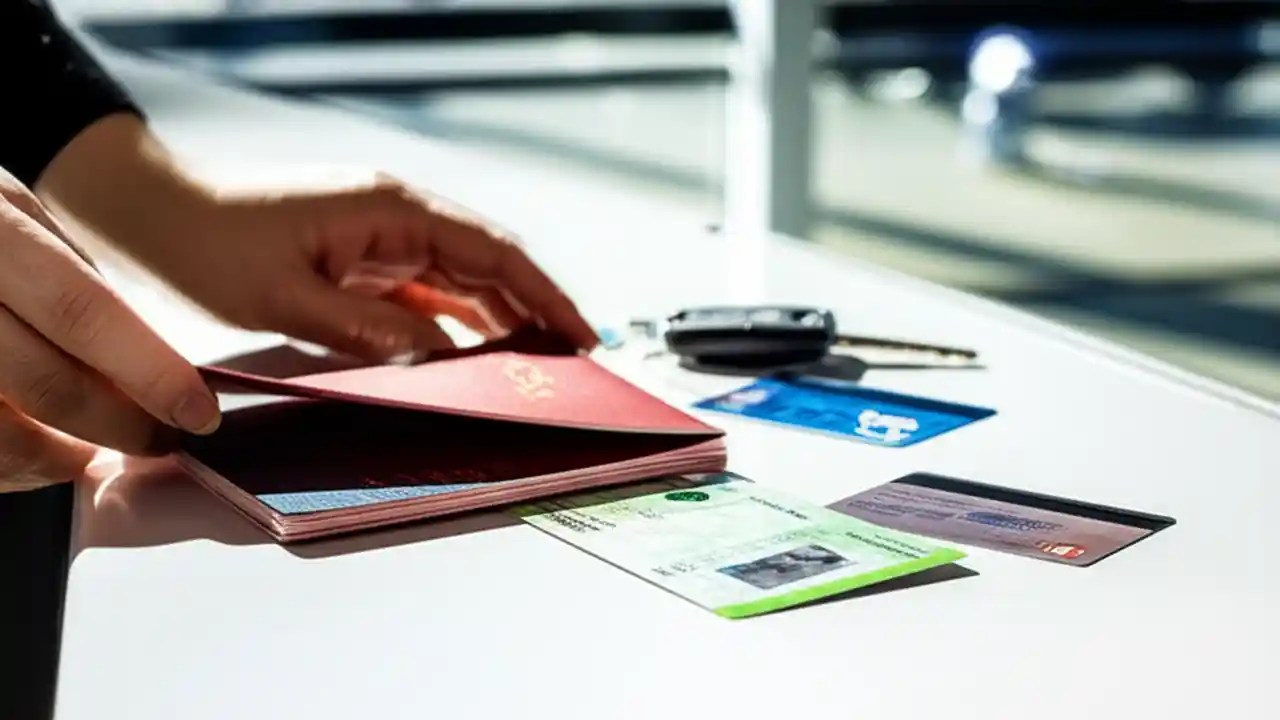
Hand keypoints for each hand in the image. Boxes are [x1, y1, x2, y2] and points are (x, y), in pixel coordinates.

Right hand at [0, 168, 218, 490]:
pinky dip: (6, 467)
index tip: (200, 413)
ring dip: (55, 460)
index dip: (149, 371)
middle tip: (157, 440)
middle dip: (117, 426)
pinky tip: (28, 455)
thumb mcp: (8, 211)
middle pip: (45, 382)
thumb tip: (143, 356)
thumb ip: (67, 275)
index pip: (82, 311)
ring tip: (84, 453)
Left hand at [38, 115, 596, 361]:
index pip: (491, 253)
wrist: (146, 214)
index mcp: (389, 212)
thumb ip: (368, 331)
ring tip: (534, 369)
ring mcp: (378, 242)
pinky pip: (423, 299)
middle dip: (534, 313)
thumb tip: (438, 361)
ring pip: (460, 285)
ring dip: (499, 323)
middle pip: (487, 268)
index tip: (581, 335)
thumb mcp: (284, 297)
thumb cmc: (202, 244)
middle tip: (570, 366)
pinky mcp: (359, 265)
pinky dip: (454, 329)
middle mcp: (394, 220)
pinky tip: (470, 360)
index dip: (544, 295)